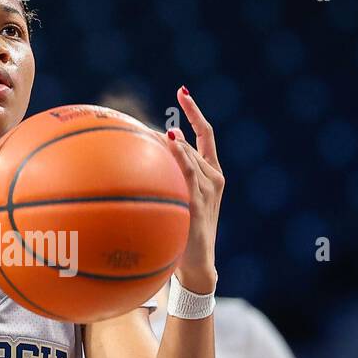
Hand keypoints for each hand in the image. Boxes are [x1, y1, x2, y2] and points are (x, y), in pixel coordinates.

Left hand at [165, 86, 223, 292]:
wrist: (196, 265)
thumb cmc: (182, 235)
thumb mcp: (177, 199)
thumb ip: (171, 173)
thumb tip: (155, 145)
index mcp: (211, 174)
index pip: (205, 135)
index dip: (194, 112)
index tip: (182, 91)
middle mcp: (214, 177)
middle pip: (188, 145)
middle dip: (166, 138)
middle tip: (142, 135)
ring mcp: (210, 188)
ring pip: (187, 155)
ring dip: (169, 147)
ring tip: (152, 142)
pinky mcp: (201, 201)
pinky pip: (187, 172)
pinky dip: (178, 157)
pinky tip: (167, 144)